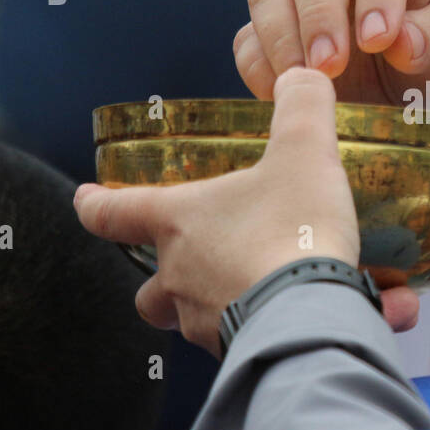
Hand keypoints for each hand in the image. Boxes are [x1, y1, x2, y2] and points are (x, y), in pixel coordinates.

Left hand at [75, 68, 418, 357]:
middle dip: (166, 281)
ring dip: (233, 303)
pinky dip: (293, 323)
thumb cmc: (291, 232)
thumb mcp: (304, 153)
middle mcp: (180, 278)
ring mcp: (206, 322)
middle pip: (150, 289)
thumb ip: (303, 108)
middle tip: (197, 266)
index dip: (97, 205)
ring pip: (198, 320)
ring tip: (282, 289)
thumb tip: (302, 74)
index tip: (85, 200)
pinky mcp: (241, 355)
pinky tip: (344, 311)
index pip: (115, 213)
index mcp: (179, 222)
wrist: (311, 317)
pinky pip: (258, 338)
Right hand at [234, 0, 429, 105]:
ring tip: (308, 84)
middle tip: (330, 66)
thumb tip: (401, 44)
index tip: (378, 39)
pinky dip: (261, 65)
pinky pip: (250, 35)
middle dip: (320, 13)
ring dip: (283, 40)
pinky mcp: (277, 20)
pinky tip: (285, 94)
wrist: (425, 75)